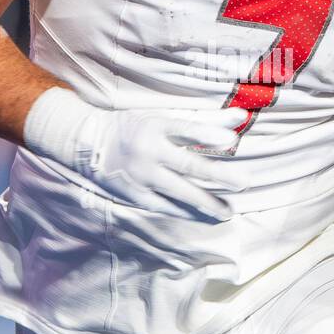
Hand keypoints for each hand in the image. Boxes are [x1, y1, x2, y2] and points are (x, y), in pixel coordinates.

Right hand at [24, 88, 244, 219]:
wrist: (91, 144)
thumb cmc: (137, 126)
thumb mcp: (166, 116)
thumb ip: (206, 120)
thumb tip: (242, 118)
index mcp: (156, 125)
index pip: (186, 129)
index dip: (208, 134)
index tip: (231, 140)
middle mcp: (149, 151)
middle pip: (188, 165)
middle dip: (217, 175)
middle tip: (243, 182)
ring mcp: (141, 176)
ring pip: (179, 191)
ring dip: (206, 202)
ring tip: (228, 211)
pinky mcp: (135, 195)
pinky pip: (165, 207)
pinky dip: (186, 213)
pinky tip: (204, 217)